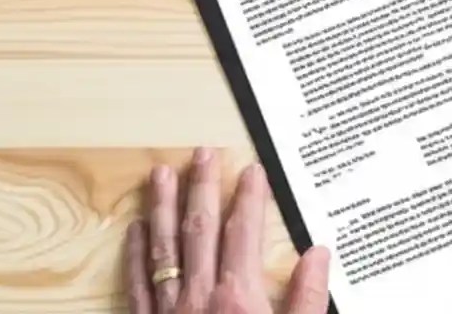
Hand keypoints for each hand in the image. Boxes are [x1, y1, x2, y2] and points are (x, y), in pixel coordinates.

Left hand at [125, 148, 329, 313]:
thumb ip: (307, 299)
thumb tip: (318, 253)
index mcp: (239, 298)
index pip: (243, 233)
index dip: (248, 198)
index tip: (251, 169)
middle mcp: (199, 297)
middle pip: (199, 230)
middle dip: (201, 187)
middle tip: (202, 153)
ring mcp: (169, 313)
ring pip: (162, 248)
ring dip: (161, 208)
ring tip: (159, 174)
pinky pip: (137, 284)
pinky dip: (136, 255)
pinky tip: (133, 230)